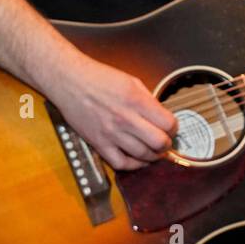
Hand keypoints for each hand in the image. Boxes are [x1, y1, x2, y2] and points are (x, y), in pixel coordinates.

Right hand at [46, 55, 178, 170]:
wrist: (69, 81)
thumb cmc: (99, 78)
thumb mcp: (132, 82)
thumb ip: (148, 100)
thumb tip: (162, 116)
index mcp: (136, 101)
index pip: (168, 123)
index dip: (174, 128)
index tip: (171, 128)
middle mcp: (126, 119)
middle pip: (159, 142)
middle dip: (166, 144)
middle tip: (165, 142)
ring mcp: (111, 133)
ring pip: (142, 155)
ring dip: (153, 156)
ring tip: (154, 151)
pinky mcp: (98, 143)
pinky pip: (120, 163)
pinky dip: (133, 165)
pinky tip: (137, 159)